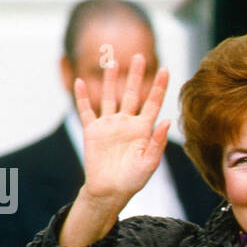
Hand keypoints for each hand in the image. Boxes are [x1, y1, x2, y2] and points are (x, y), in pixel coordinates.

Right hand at [76, 52, 169, 207]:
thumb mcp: (150, 162)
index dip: (159, 86)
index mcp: (143, 129)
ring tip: (112, 62)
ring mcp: (109, 125)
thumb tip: (167, 120)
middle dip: (135, 75)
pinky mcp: (93, 131)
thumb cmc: (133, 180)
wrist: (110, 191)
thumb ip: (158, 142)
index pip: (153, 103)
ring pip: (109, 97)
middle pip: (132, 93)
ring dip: (110, 80)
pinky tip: (79, 82)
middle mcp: (127, 123)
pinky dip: (82, 97)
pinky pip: (86, 110)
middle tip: (140, 56)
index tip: (166, 69)